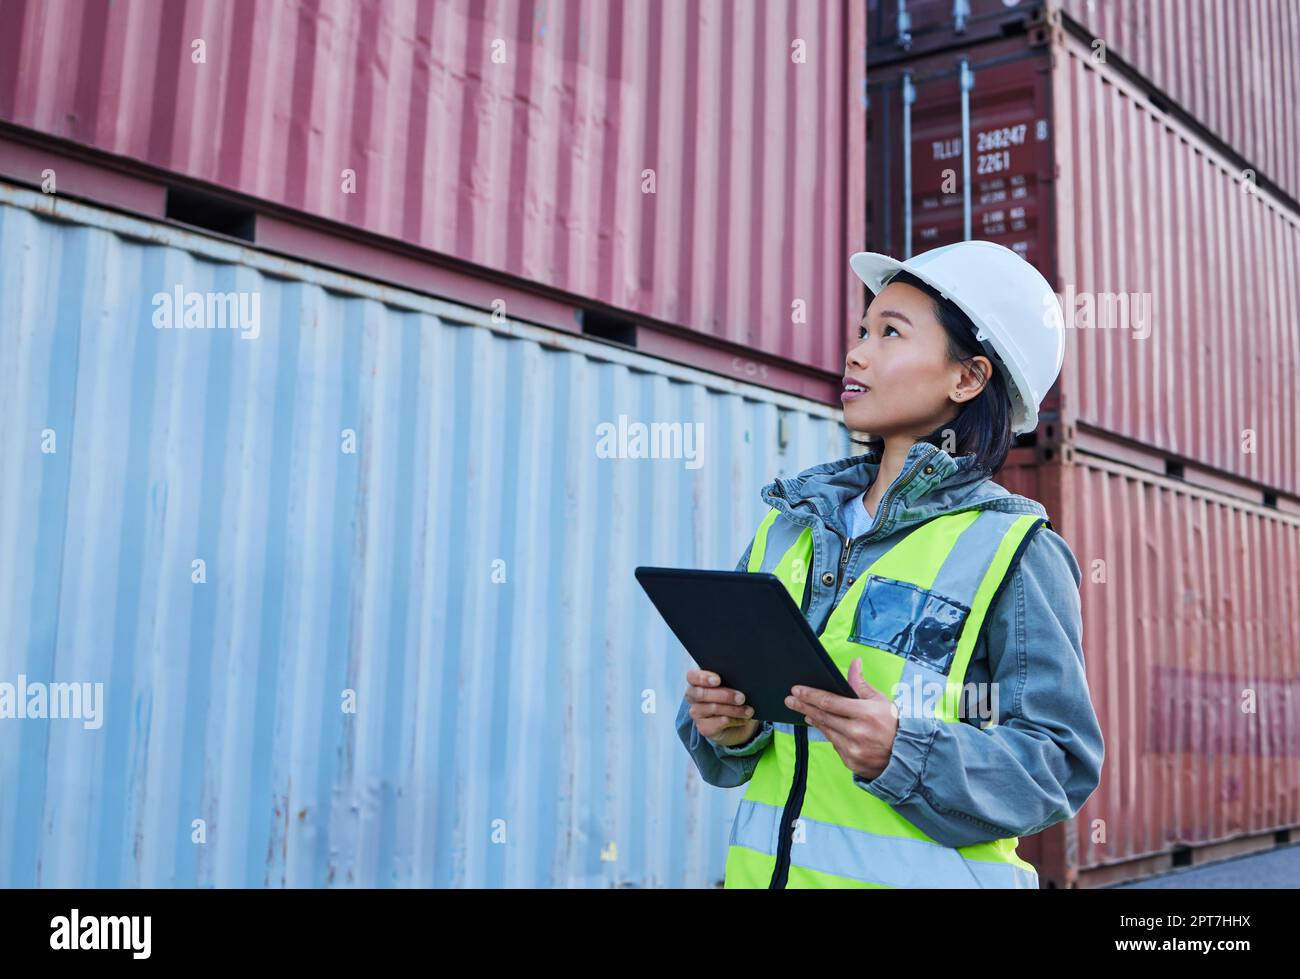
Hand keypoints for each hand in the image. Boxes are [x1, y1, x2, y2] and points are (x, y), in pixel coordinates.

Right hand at [684, 669, 759, 746]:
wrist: (735, 723)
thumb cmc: (731, 699)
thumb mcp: (731, 687)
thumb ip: (730, 681)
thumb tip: (740, 681)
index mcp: (696, 681)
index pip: (692, 676)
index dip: (703, 678)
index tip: (718, 680)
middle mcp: (693, 696)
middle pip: (702, 694)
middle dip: (724, 695)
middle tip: (741, 698)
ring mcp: (696, 713)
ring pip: (713, 708)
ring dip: (734, 709)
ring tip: (748, 710)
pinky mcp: (703, 727)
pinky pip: (718, 723)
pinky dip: (734, 720)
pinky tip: (743, 719)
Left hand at [784, 658, 899, 779]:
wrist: (906, 757)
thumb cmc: (894, 725)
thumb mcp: (881, 701)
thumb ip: (861, 684)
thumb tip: (854, 662)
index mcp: (866, 713)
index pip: (830, 702)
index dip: (810, 695)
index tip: (796, 689)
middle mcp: (857, 732)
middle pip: (822, 716)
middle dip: (803, 706)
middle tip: (790, 699)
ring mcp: (853, 749)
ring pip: (826, 730)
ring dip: (813, 719)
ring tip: (804, 711)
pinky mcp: (850, 761)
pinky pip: (834, 744)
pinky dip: (828, 733)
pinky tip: (822, 726)